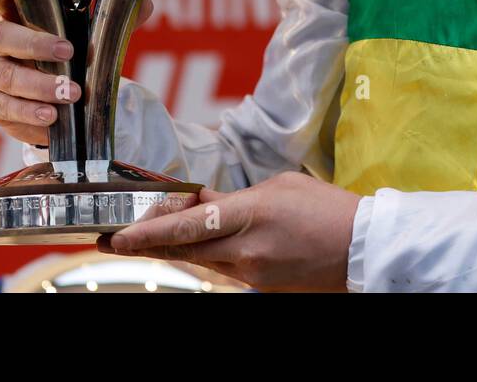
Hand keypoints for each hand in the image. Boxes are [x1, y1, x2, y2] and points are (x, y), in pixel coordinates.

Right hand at [0, 0, 152, 144]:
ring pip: (6, 77)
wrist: (50, 104)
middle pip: (4, 36)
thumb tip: (146, 4)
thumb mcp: (83, 38)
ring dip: (38, 87)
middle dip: (36, 45)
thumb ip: (109, 22)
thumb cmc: (62, 60)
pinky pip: (3, 108)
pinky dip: (29, 115)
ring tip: (69, 97)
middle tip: (69, 53)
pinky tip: (50, 119)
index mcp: (16, 16)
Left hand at [97, 171, 362, 292]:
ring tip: (145, 238)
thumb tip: (201, 202)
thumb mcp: (279, 186)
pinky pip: (224, 269)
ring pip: (201, 261)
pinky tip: (196, 246)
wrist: (364, 249)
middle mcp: (247, 252)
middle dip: (145, 244)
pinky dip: (207, 256)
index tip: (119, 234)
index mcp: (252, 217)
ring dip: (174, 249)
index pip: (189, 226)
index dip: (148, 232)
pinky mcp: (260, 288)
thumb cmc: (328, 210)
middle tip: (112, 239)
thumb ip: (234, 196)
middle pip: (184, 250)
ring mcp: (253, 275)